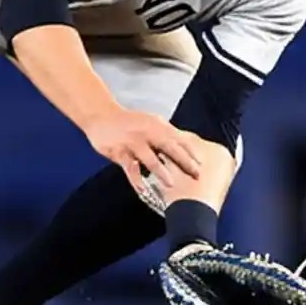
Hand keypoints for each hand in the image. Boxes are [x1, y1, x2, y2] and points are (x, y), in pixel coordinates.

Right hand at [83, 107, 201, 189]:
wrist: (101, 115)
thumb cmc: (129, 122)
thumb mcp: (150, 123)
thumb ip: (166, 136)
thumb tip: (185, 151)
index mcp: (158, 125)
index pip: (179, 139)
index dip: (192, 151)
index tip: (204, 164)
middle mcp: (148, 132)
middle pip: (169, 147)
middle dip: (184, 162)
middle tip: (196, 175)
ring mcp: (133, 142)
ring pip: (150, 158)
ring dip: (161, 171)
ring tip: (171, 184)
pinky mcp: (119, 151)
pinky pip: (129, 168)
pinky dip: (136, 179)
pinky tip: (142, 189)